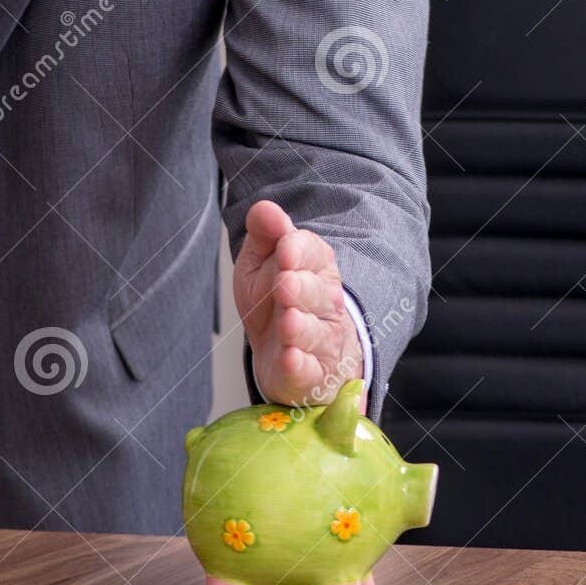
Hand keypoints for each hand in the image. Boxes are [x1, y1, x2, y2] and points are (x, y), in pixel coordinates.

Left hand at [234, 199, 366, 411]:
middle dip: (301, 288)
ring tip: (287, 321)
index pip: (313, 254)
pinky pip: (309, 372)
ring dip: (301, 328)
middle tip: (284, 284)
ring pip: (315, 333)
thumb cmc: (271, 299)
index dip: (299, 252)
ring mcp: (322, 342)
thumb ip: (265, 233)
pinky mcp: (311, 376)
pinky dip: (300, 367)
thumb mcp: (261, 261)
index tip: (284, 250)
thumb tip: (266, 208)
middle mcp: (325, 304)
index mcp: (315, 268)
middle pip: (318, 294)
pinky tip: (290, 359)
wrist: (282, 350)